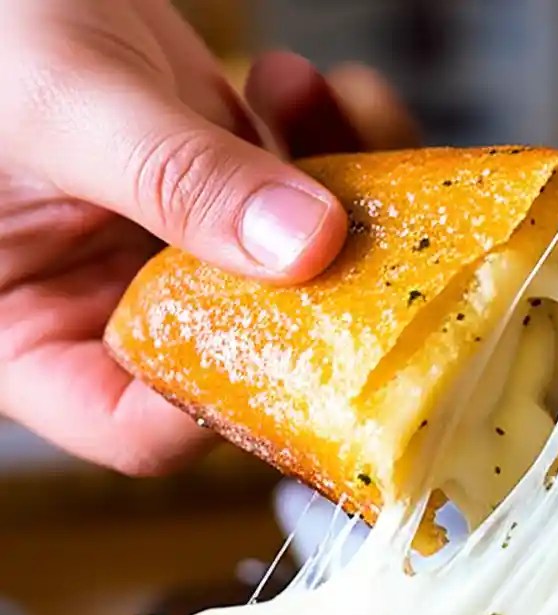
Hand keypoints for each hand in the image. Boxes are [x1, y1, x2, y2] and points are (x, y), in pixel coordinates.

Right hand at [0, 0, 418, 475]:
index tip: (315, 338)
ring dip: (336, 194)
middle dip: (321, 287)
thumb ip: (178, 179)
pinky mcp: (223, 195)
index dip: (231, 402)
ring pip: (295, 274)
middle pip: (248, 353)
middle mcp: (111, 308)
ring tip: (323, 107)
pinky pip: (298, 199)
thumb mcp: (66, 108)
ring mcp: (176, 252)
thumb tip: (305, 248)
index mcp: (34, 337)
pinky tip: (300, 83)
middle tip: (365, 222)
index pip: (142, 429)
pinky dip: (318, 142)